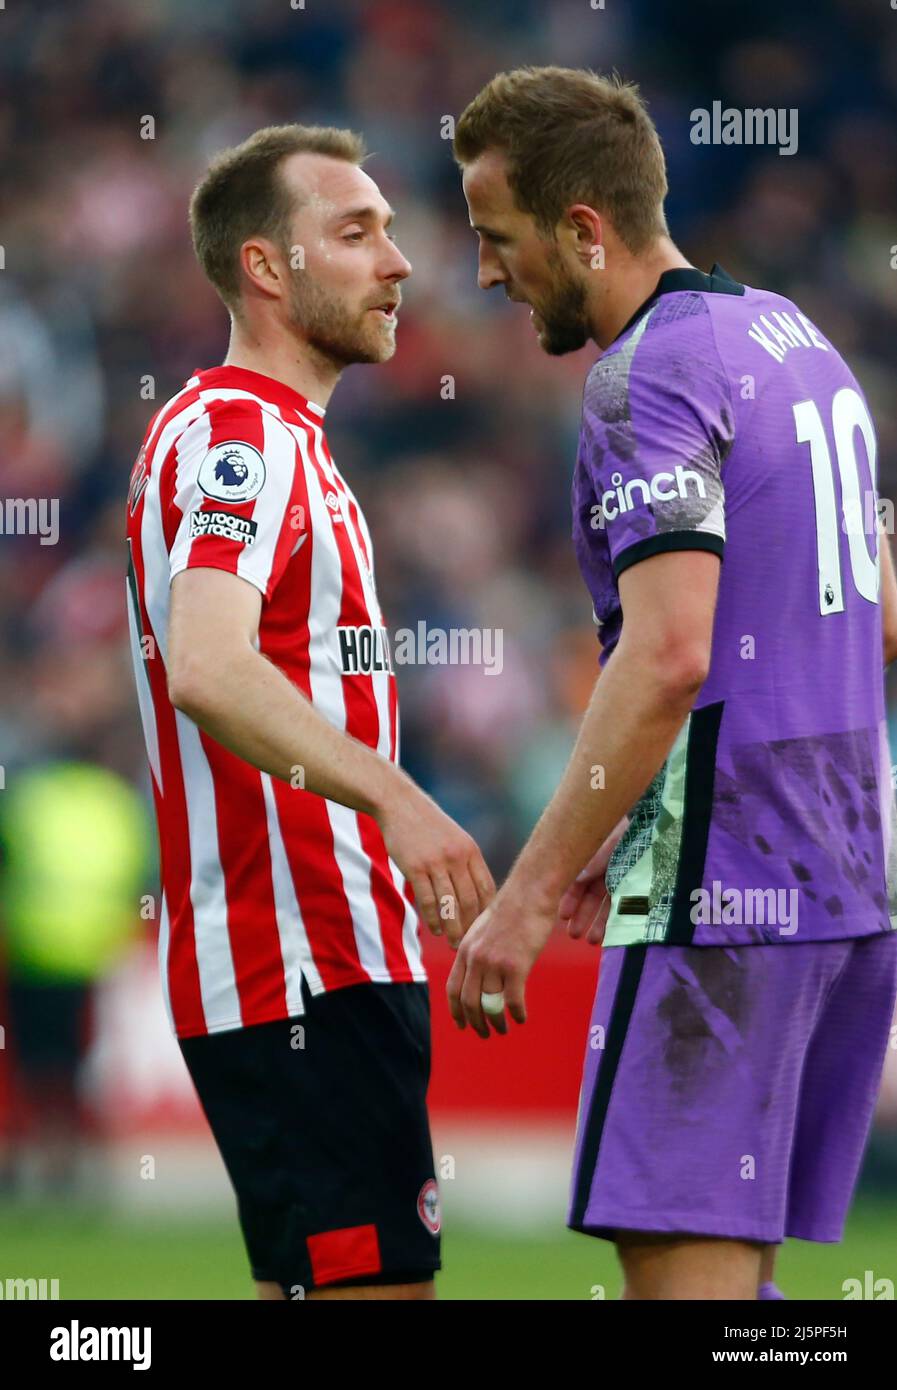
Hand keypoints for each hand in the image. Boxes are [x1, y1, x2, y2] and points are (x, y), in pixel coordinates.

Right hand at [376, 781, 494, 946]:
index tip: (486, 930)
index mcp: (470, 851)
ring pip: (450, 905)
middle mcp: (457, 857)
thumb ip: (465, 862)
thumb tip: (475, 892)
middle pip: (470, 900)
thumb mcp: (455, 838)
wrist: (400, 804)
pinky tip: (434, 930)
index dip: (488, 913)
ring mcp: (436, 862)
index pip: (487, 889)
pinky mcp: (415, 867)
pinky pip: (427, 900)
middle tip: (470, 945)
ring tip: (453, 944)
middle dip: (471, 926)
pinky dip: (433, 918)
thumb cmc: (427, 825)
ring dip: (453, 929)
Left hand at [446, 887, 555, 1038]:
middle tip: (484, 1033)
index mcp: (465, 949)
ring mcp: (494, 963)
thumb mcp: (482, 929)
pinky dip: (517, 1013)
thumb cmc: (512, 909)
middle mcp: (475, 959)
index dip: (456, 1011)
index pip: (453, 988)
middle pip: (469, 1002)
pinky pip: (513, 1000)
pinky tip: (522, 1018)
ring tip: (504, 1029)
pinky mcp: (515, 966)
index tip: (461, 1024)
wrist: (529, 894)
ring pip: (490, 1004)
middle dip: (475, 1023)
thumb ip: (477, 951)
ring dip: (496, 1022)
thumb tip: (480, 973)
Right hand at [557, 816, 628, 946]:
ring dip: (599, 923)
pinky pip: (627, 905)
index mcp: (594, 860)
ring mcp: (623, 879)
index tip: (563, 916)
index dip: (569, 900)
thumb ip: (591, 864)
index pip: (576, 883)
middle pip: (590, 898)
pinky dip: (618, 919)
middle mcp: (607, 871)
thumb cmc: (626, 833)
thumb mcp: (605, 847)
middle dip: (582, 916)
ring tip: (591, 941)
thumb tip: (576, 880)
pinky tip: (613, 934)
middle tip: (574, 935)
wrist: (652, 824)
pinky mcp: (639, 885)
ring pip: (607, 905)